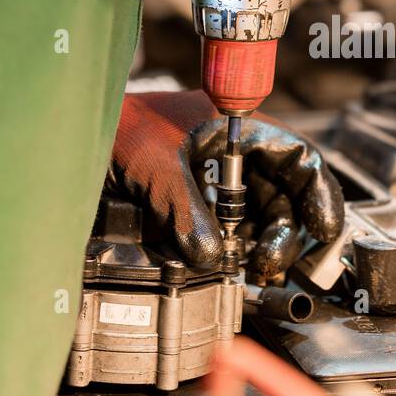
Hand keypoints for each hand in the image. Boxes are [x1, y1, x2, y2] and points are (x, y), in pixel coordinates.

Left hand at [106, 91, 344, 275]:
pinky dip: (234, 253)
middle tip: (271, 262)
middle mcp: (235, 158)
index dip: (318, 192)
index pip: (298, 157)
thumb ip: (185, 209)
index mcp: (237, 129)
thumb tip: (211, 257)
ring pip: (258, 220)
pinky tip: (231, 269)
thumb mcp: (155, 164)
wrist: (72, 135)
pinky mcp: (194, 209)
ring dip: (262, 247)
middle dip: (286, 232)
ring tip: (255, 270)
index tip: (323, 228)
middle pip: (283, 196)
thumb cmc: (116, 125)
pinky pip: (227, 234)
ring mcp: (215, 185)